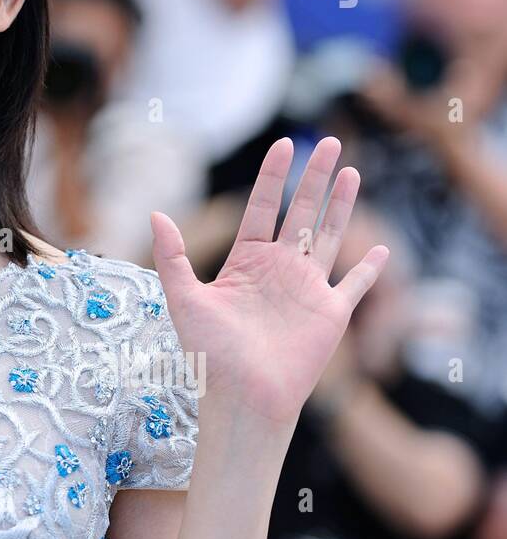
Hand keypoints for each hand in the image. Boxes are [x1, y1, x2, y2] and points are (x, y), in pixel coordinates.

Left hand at [149, 137, 389, 426]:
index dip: (273, 176)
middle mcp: (278, 269)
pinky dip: (369, 268)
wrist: (242, 396)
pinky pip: (354, 284)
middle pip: (301, 211)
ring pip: (330, 235)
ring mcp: (307, 289)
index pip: (262, 207)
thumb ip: (172, 255)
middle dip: (315, 177)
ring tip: (352, 171)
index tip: (283, 144)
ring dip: (342, 205)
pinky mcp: (331, 313)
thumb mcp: (184, 298)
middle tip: (329, 141)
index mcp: (246, 261)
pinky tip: (382, 248)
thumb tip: (155, 213)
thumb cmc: (209, 354)